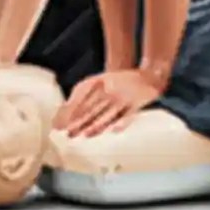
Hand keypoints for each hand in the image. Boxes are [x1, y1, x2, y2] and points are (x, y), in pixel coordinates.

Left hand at [53, 69, 167, 137]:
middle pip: (93, 107)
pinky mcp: (137, 104)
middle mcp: (111, 88)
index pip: (81, 97)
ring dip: (97, 125)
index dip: (70, 110)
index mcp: (100, 81)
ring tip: (85, 135)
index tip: (61, 122)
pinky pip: (129, 115)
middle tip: (69, 133)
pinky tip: (114, 130)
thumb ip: (84, 94)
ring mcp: (124, 96)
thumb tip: (63, 110)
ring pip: (109, 113)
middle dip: (80, 121)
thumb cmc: (119, 81)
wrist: (148, 74)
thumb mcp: (101, 81)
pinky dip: (122, 122)